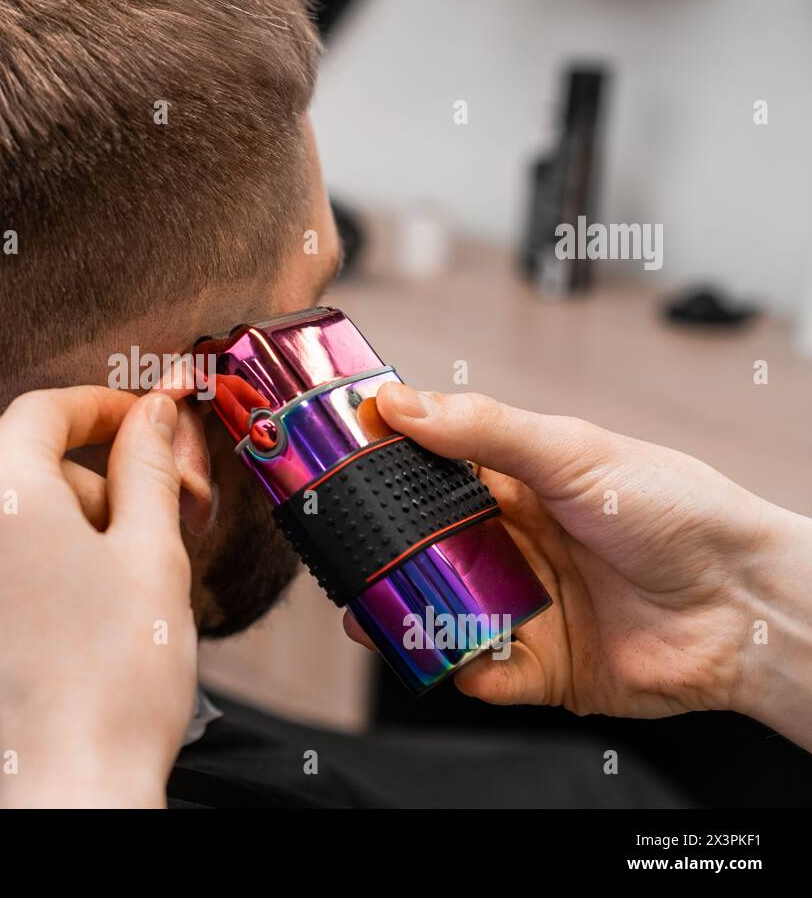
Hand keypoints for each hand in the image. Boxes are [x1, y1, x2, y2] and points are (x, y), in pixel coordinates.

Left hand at [0, 386, 197, 806]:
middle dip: (77, 495)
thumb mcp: (152, 558)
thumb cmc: (113, 688)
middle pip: (14, 474)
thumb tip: (152, 414)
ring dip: (34, 544)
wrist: (57, 804)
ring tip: (85, 606)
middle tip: (134, 545)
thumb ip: (147, 467)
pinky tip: (40, 636)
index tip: (134, 421)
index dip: (99, 409)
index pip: (44, 413)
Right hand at [344, 385, 811, 748]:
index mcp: (514, 486)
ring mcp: (523, 606)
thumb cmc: (677, 511)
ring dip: (406, 621)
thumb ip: (482, 429)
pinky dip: (471, 674)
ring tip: (376, 619)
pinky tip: (469, 664)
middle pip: (421, 553)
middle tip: (342, 558)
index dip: (380, 475)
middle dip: (379, 560)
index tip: (331, 473)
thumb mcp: (572, 453)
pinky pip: (486, 674)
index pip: (427, 477)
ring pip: (440, 616)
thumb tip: (401, 402)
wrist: (746, 604)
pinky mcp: (543, 666)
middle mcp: (511, 545)